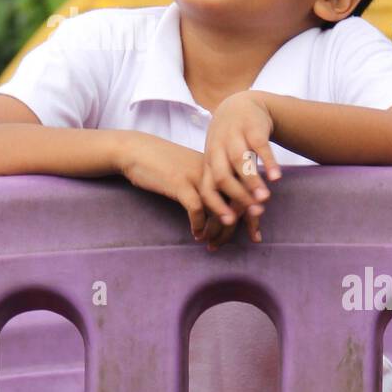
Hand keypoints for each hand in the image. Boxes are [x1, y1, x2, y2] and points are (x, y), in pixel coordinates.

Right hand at [116, 131, 247, 247]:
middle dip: (245, 223)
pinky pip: (196, 208)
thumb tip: (221, 210)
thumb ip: (207, 185)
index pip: (245, 191)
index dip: (252, 214)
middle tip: (245, 241)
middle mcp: (211, 169)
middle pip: (237, 199)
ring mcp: (196, 176)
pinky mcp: (180, 183)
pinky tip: (197, 233)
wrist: (136, 150)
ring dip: (220, 228)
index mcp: (217, 165)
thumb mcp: (191, 171)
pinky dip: (198, 224)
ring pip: (219, 206)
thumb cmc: (163, 164)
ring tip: (216, 242)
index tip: (255, 234)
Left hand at [201, 91, 282, 244]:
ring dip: (252, 181)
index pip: (206, 187)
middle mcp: (218, 150)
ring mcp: (234, 137)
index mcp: (209, 162)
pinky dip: (268, 162)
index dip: (215, 206)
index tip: (229, 223)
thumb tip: (232, 226)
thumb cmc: (232, 144)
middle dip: (237, 197)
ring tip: (265, 199)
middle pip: (221, 176)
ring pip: (239, 161)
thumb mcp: (223, 163)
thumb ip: (228, 190)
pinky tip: (277, 178)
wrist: (241, 105)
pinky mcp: (252, 128)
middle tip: (255, 213)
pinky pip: (260, 146)